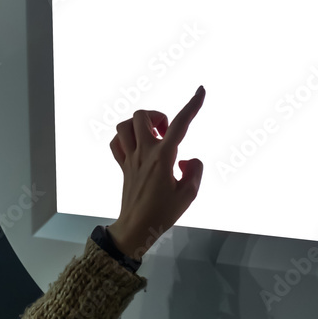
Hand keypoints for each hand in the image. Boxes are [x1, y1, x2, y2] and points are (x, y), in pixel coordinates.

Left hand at [106, 86, 205, 259]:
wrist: (136, 227)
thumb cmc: (164, 213)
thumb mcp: (189, 194)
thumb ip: (195, 170)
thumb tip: (186, 159)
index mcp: (163, 157)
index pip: (180, 124)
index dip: (192, 105)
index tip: (201, 91)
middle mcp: (144, 152)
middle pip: (141, 116)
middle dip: (157, 116)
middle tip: (167, 132)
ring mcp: (130, 158)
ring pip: (124, 126)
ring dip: (139, 124)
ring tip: (152, 136)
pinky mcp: (122, 166)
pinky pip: (116, 143)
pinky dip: (125, 139)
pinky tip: (138, 147)